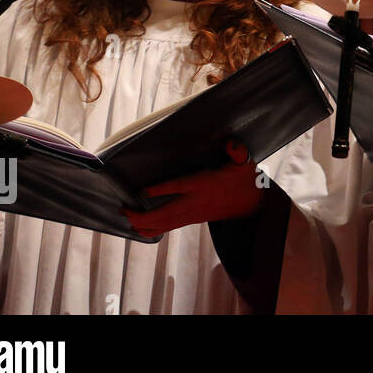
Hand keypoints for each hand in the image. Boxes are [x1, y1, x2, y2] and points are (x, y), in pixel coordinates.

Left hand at [123, 140, 262, 238]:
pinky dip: (149, 229)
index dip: (160, 190)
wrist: (249, 204)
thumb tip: (230, 142)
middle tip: (123, 208)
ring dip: (141, 223)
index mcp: (204, 185)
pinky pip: (165, 229)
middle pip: (163, 214)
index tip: (143, 191)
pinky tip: (137, 226)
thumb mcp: (244, 163)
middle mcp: (194, 203)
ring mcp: (190, 215)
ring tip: (125, 215)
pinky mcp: (189, 221)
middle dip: (141, 215)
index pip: (180, 187)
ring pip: (161, 225)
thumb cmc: (242, 180)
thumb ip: (237, 151)